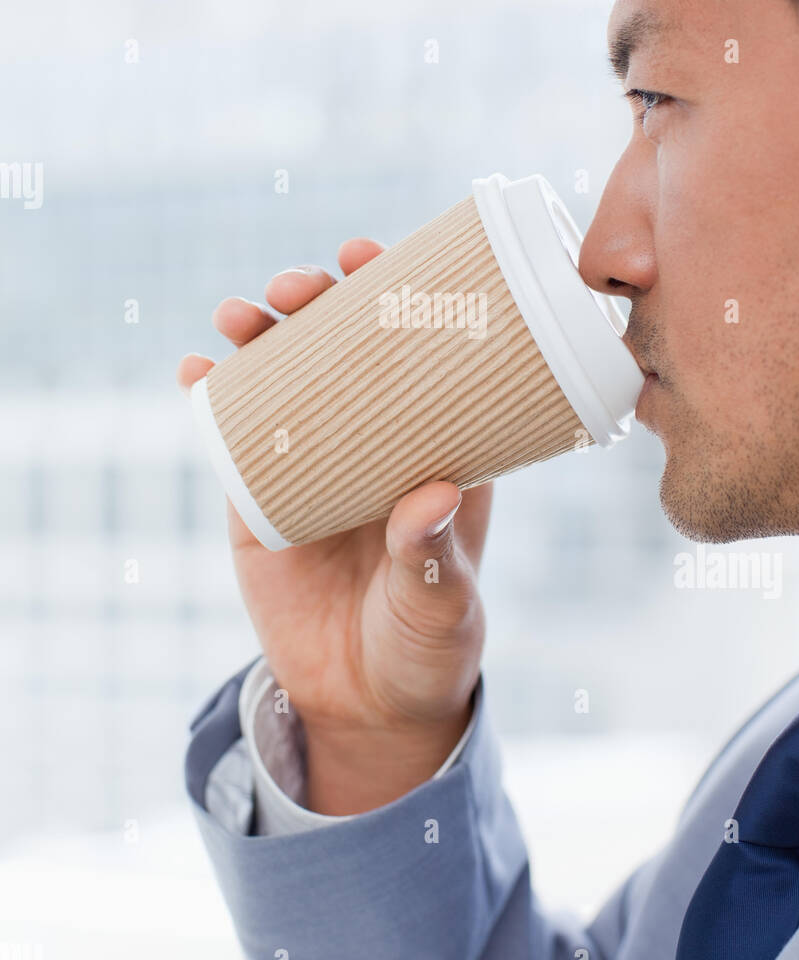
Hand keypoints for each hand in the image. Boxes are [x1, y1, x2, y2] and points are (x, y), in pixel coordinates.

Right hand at [177, 238, 491, 812]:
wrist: (363, 704)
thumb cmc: (425, 646)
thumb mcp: (442, 604)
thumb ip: (433, 557)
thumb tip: (427, 496)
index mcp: (436, 442)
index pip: (421, 348)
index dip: (397, 290)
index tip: (372, 255)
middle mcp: (376, 435)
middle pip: (343, 342)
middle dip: (316, 298)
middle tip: (297, 288)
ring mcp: (314, 458)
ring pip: (284, 374)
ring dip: (259, 330)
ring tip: (239, 314)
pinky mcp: (261, 493)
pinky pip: (232, 431)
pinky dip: (212, 393)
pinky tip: (196, 370)